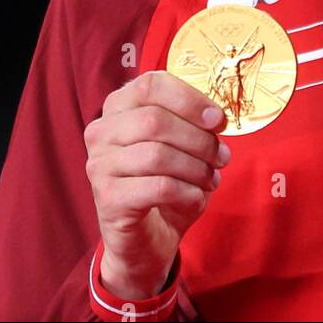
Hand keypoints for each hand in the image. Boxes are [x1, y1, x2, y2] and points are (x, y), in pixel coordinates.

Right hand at [84, 70, 230, 297]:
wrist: (146, 237)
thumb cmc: (165, 182)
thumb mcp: (182, 145)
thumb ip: (193, 123)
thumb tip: (216, 117)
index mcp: (119, 106)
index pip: (151, 84)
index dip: (190, 99)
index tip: (218, 119)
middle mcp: (101, 131)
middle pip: (155, 121)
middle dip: (199, 139)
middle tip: (222, 157)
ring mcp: (99, 165)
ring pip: (157, 155)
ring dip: (196, 168)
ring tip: (212, 179)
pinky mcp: (107, 198)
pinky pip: (157, 187)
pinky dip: (187, 191)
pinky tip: (196, 197)